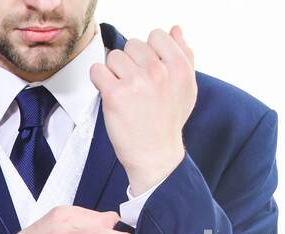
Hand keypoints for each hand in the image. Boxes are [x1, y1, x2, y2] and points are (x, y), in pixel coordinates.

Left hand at [91, 26, 197, 195]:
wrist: (155, 155)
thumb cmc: (169, 121)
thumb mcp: (187, 87)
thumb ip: (184, 55)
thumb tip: (174, 29)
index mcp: (179, 67)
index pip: (156, 35)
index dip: (147, 51)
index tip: (147, 69)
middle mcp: (158, 71)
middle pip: (132, 45)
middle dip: (130, 62)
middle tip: (134, 85)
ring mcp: (136, 82)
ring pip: (114, 56)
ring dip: (113, 72)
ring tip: (123, 91)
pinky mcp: (115, 95)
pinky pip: (97, 70)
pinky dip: (98, 79)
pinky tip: (108, 92)